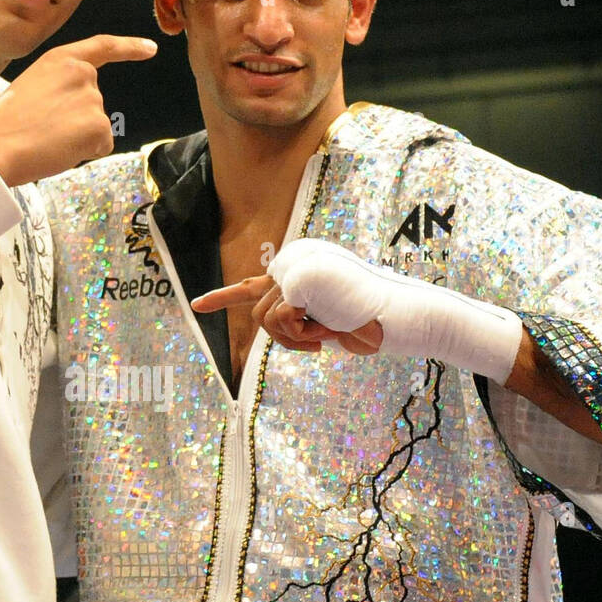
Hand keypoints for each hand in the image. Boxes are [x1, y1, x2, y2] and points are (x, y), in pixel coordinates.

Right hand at [0, 35, 156, 186]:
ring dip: (79, 138)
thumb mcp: (32, 86)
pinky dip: (85, 153)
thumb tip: (74, 110)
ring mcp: (93, 100)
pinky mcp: (99, 126)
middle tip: (44, 128)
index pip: (103, 48)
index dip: (129, 48)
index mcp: (61, 59)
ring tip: (48, 139)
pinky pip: (101, 146)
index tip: (150, 49)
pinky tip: (61, 150)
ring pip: (97, 127)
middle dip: (76, 120)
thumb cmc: (7, 122)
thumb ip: (59, 86)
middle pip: (94, 102)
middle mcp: (82, 74)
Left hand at [193, 238, 522, 382]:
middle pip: (260, 312)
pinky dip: (301, 335)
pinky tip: (327, 327)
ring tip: (326, 334)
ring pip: (265, 320)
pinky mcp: (296, 279)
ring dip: (294, 339)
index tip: (197, 307)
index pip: (257, 284)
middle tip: (320, 344)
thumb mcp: (327, 317)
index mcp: (303, 264)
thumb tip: (269, 323)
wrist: (405, 316)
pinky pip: (278, 322)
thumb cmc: (373, 322)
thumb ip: (298, 314)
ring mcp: (295, 265)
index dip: (224, 297)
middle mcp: (295, 257)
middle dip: (285, 338)